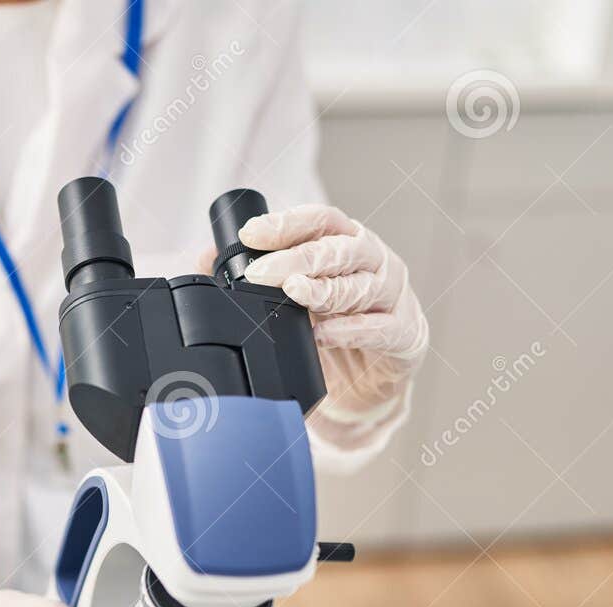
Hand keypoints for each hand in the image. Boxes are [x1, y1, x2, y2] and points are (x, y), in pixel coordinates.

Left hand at [239, 206, 428, 452]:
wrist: (371, 380)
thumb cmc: (333, 327)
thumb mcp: (294, 298)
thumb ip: (257, 276)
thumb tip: (206, 258)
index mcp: (347, 243)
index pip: (320, 220)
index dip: (286, 224)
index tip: (251, 234)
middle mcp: (374, 262)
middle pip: (338, 251)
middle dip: (297, 259)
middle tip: (261, 273)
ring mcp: (394, 296)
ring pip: (361, 286)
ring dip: (323, 291)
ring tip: (294, 295)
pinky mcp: (405, 334)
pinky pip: (381, 328)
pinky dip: (351, 330)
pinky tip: (323, 334)